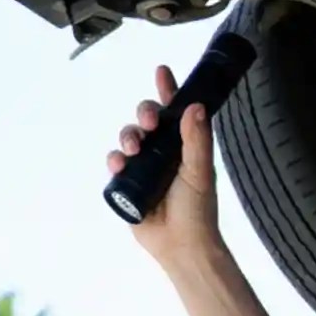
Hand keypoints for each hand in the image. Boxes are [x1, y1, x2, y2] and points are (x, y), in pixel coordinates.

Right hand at [107, 65, 224, 267]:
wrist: (180, 245)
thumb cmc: (197, 209)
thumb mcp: (200, 171)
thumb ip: (196, 139)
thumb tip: (194, 105)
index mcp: (184, 145)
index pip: (175, 110)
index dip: (168, 90)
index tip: (161, 71)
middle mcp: (163, 151)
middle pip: (146, 119)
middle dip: (144, 114)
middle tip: (149, 123)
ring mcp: (144, 166)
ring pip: (127, 137)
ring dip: (127, 136)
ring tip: (133, 150)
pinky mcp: (127, 182)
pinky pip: (115, 161)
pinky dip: (114, 159)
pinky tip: (120, 164)